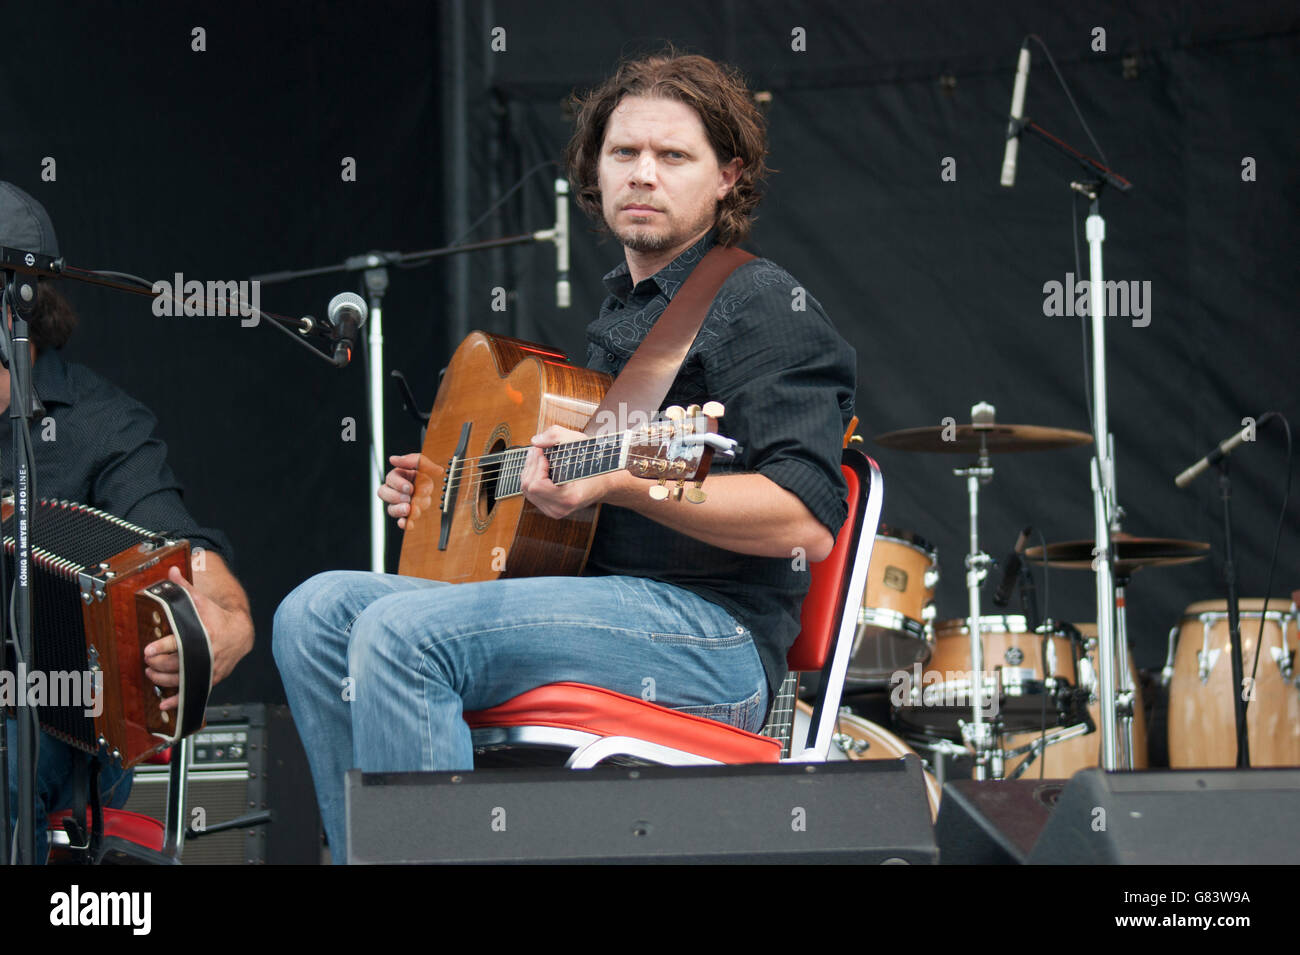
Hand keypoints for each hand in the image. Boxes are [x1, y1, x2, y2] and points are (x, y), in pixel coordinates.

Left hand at [143, 565, 253, 711]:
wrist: (241, 634)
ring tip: (150, 672)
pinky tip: (164, 704)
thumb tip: (172, 572)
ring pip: (181, 678)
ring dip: (162, 678)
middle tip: (146, 660)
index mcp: (205, 634)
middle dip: (158, 663)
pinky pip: (191, 691)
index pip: (180, 642)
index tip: (148, 650)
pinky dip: (177, 700)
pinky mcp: (210, 679)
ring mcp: (209, 669)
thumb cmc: (217, 616)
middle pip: (177, 663)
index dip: (163, 646)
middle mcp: (207, 654)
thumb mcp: (202, 601)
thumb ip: (184, 588)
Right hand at [378, 452, 439, 528]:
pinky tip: (409, 524)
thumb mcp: (422, 463)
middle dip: (396, 497)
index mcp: (397, 476)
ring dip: (399, 510)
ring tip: (409, 509)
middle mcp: (394, 490)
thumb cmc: (423, 473)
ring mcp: (398, 503)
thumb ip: (413, 459)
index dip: (399, 484)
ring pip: (391, 509)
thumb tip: (393, 459)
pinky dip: (404, 524)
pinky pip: (401, 521)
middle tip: (408, 498)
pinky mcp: (406, 515)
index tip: (410, 487)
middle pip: (384, 494)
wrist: (432, 486)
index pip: (390, 480)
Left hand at [520, 425, 624, 518]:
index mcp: (569, 497)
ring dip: (529, 470)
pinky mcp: (549, 510)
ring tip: (538, 457)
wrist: (602, 483)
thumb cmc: (593, 463)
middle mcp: (560, 509)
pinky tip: (539, 468)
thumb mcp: (578, 442)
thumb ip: (555, 435)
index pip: (537, 485)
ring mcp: (554, 512)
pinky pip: (530, 494)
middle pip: (528, 486)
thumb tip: (535, 442)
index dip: (536, 465)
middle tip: (538, 449)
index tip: (542, 451)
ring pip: (526, 490)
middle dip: (531, 464)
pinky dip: (531, 478)